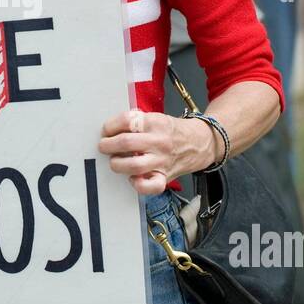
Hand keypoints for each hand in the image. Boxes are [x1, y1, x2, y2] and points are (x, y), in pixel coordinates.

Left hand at [99, 109, 215, 195]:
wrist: (200, 142)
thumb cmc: (172, 131)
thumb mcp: (156, 117)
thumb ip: (136, 121)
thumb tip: (111, 129)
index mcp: (156, 122)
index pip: (127, 121)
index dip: (110, 126)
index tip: (106, 130)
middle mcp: (159, 141)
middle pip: (126, 143)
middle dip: (108, 145)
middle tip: (104, 146)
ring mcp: (162, 160)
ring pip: (133, 165)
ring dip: (117, 163)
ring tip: (115, 160)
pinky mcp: (165, 177)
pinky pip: (150, 186)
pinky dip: (138, 184)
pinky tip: (132, 178)